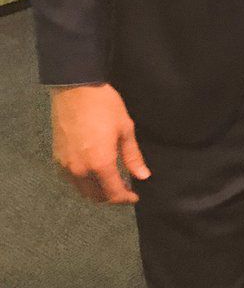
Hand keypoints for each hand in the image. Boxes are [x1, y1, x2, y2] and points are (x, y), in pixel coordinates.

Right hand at [51, 84, 149, 203]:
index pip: (113, 193)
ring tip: (109, 182)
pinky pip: (71, 179)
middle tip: (124, 189)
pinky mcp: (57, 158)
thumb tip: (143, 176)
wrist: (76, 88)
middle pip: (96, 196)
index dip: (126, 198)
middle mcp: (80, 170)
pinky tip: (93, 173)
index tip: (134, 196)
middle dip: (111, 197)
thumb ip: (133, 156)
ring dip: (96, 191)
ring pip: (82, 190)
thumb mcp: (125, 128)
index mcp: (100, 164)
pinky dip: (83, 182)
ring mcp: (66, 165)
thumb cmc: (104, 106)